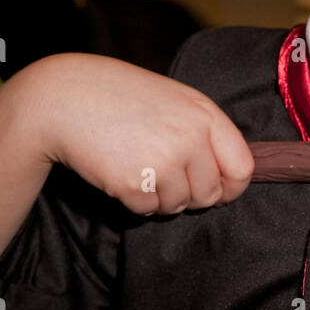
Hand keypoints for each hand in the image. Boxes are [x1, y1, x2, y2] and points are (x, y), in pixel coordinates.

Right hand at [20, 54, 253, 213]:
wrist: (67, 98)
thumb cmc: (123, 98)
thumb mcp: (175, 102)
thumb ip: (204, 133)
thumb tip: (230, 178)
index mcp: (206, 115)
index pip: (242, 168)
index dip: (231, 186)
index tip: (217, 188)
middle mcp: (191, 138)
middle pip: (210, 194)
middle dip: (191, 194)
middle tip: (165, 175)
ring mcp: (163, 161)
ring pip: (179, 206)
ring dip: (161, 198)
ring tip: (140, 167)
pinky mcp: (134, 183)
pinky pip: (147, 211)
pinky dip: (135, 201)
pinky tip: (120, 172)